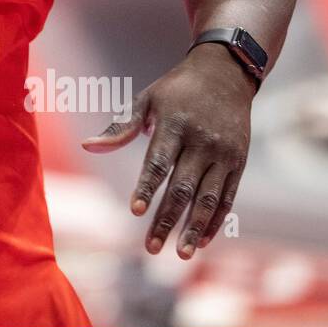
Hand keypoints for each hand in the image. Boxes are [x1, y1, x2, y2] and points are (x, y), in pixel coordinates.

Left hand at [81, 44, 254, 258]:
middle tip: (151, 248)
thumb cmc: (177, 88)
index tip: (135, 211)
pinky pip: (228, 196)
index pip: (158, 162)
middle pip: (182, 187)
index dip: (146, 187)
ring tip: (180, 254)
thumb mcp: (147, 99)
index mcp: (174, 125)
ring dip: (194, 228)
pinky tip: (202, 240)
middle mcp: (201, 141)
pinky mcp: (238, 161)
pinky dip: (216, 220)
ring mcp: (223, 153)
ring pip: (208, 198)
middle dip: (166, 220)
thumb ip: (122, 127)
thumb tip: (89, 146)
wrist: (225, 72)